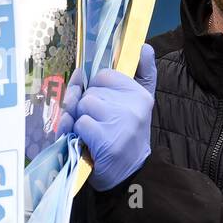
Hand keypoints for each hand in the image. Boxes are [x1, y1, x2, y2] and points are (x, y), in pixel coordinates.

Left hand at [72, 44, 156, 190]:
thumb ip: (142, 75)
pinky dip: (78, 133)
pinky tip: (89, 142)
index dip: (95, 89)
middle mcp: (134, 105)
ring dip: (81, 120)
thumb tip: (144, 47)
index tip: (102, 103)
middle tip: (98, 123)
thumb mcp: (138, 105)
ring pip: (83, 105)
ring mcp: (121, 122)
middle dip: (86, 107)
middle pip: (90, 91)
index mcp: (140, 93)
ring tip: (93, 132)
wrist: (128, 175)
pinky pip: (79, 123)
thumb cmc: (127, 136)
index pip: (104, 75)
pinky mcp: (107, 139)